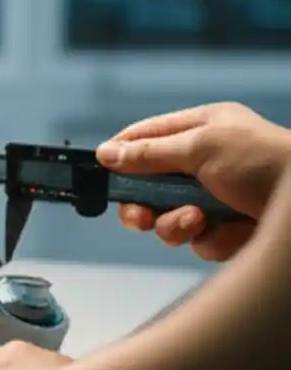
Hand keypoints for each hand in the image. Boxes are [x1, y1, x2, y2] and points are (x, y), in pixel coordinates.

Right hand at [96, 102, 290, 260]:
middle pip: (150, 186)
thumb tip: (106, 153)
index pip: (147, 137)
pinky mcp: (230, 228)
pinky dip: (209, 239)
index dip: (122, 154)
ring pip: (170, 218)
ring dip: (177, 224)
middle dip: (143, 204)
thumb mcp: (201, 148)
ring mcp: (219, 197)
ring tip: (197, 220)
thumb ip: (149, 153)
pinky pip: (199, 240)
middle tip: (140, 216)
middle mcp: (208, 162)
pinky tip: (228, 231)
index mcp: (203, 129)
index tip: (102, 172)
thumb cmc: (267, 163)